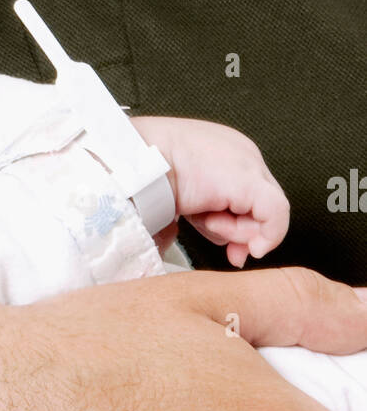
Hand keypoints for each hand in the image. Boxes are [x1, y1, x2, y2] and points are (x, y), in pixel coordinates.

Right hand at [132, 116, 289, 266]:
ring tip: (204, 220)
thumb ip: (214, 222)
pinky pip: (275, 214)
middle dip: (244, 234)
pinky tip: (245, 243)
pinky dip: (267, 235)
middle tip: (229, 249)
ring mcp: (247, 164)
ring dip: (235, 230)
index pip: (250, 199)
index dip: (244, 230)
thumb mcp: (186, 203)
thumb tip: (234, 252)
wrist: (133, 164)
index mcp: (223, 157)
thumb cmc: (146, 181)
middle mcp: (241, 156)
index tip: (235, 254)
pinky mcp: (249, 180)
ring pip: (266, 211)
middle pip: (259, 206)